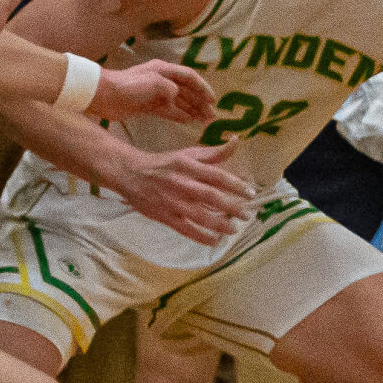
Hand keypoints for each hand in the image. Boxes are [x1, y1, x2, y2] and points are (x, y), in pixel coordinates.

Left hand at [89, 60, 216, 122]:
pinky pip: (168, 111)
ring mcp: (155, 93)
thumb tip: (177, 96)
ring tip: (204, 121)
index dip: (203, 88)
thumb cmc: (127, 85)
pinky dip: (179, 115)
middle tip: (212, 116)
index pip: (189, 77)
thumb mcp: (152, 82)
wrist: (103, 95)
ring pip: (179, 102)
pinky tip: (188, 121)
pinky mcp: (147, 106)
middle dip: (200, 103)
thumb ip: (169, 88)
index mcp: (163, 70)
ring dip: (192, 110)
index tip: (213, 101)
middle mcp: (161, 80)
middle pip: (186, 91)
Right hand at [110, 142, 253, 244]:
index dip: (236, 185)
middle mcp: (182, 184)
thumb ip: (213, 153)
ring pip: (200, 216)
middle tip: (247, 214)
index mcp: (189, 166)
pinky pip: (186, 230)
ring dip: (219, 224)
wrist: (131, 174)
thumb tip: (235, 142)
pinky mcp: (166, 217)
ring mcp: (174, 202)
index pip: (217, 176)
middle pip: (211, 197)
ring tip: (234, 229)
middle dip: (232, 207)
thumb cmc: (164, 164)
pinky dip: (201, 237)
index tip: (251, 193)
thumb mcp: (187, 154)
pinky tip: (215, 240)